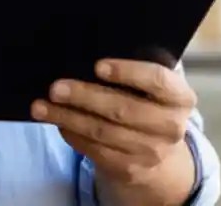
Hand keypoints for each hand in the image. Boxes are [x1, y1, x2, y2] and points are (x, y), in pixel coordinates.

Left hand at [32, 59, 196, 191]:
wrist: (160, 152)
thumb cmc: (147, 103)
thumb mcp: (151, 85)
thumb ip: (133, 69)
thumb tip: (84, 52)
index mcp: (180, 97)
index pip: (157, 81)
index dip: (128, 72)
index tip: (97, 65)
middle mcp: (171, 127)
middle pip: (123, 109)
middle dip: (85, 96)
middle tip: (55, 87)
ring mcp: (151, 151)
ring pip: (102, 132)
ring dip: (67, 117)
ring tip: (40, 106)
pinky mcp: (129, 169)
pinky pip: (94, 150)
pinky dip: (71, 134)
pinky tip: (56, 121)